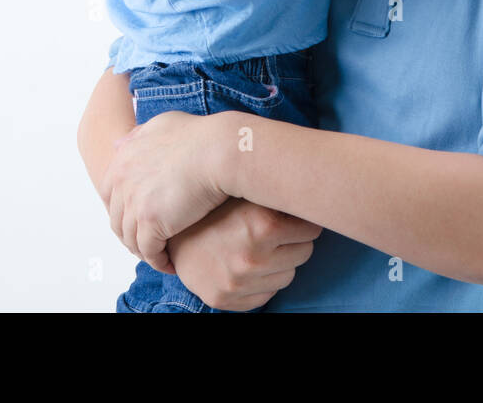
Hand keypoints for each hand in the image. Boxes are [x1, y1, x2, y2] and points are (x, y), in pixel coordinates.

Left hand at [100, 111, 230, 273]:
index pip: (109, 193)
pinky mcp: (151, 222)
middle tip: (149, 243)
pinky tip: (171, 264)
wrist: (219, 149)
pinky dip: (158, 261)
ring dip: (144, 250)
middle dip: (130, 233)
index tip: (137, 219)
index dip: (122, 209)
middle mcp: (122, 180)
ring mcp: (134, 202)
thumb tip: (119, 143)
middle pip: (117, 219)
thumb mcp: (162, 125)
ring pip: (131, 238)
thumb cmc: (200, 135)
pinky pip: (148, 251)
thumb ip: (138, 136)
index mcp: (123, 158)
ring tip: (161, 256)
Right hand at [167, 199, 321, 310]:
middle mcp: (252, 256)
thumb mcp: (244, 191)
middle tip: (273, 229)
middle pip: (305, 252)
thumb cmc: (212, 207)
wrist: (168, 233)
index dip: (301, 218)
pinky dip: (263, 281)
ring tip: (256, 246)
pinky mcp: (229, 299)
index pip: (311, 227)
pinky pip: (269, 293)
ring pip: (289, 275)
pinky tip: (246, 264)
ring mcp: (240, 281)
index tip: (291, 213)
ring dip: (279, 262)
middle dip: (293, 241)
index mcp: (261, 224)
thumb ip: (276, 191)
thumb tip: (314, 183)